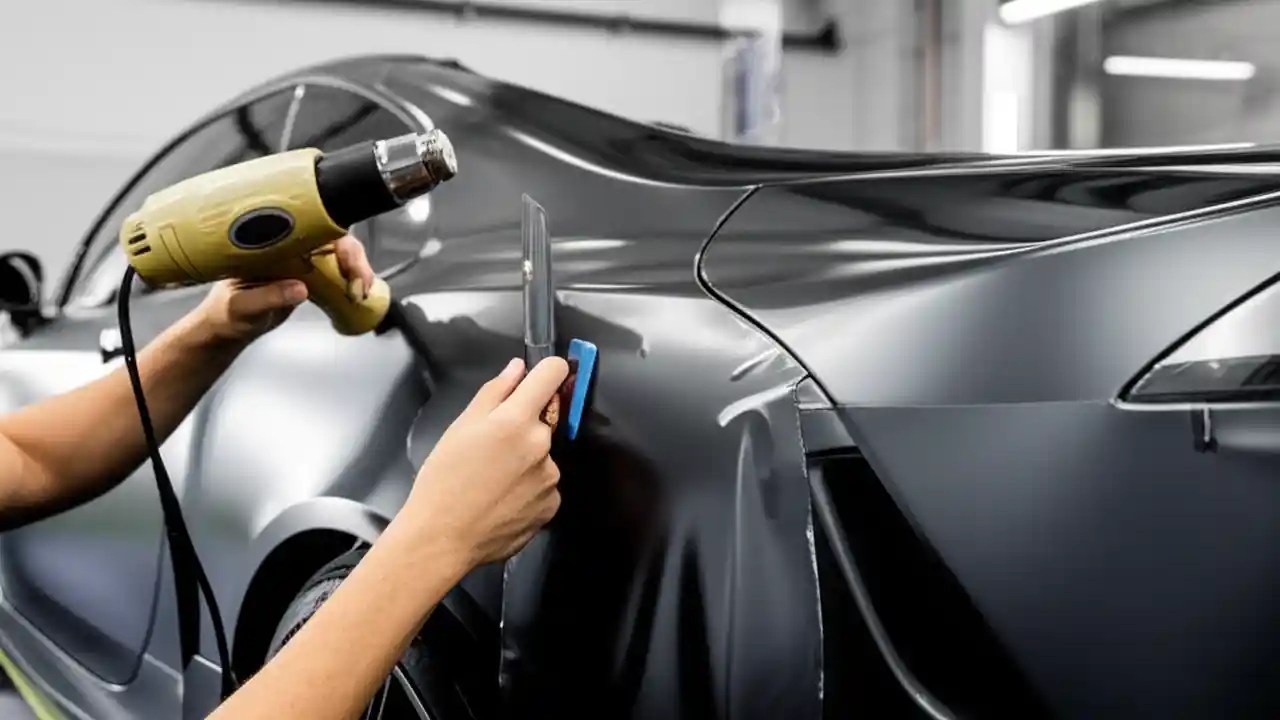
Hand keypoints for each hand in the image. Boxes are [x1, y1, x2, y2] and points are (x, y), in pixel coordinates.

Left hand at [192, 235, 374, 343]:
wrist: (229, 326)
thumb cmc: (226, 313)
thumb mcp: (241, 308)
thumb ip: (267, 297)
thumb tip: (301, 289)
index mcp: (267, 242)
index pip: (305, 223)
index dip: (330, 234)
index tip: (343, 256)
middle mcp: (287, 245)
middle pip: (330, 235)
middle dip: (351, 255)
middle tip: (359, 283)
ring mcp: (300, 259)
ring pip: (339, 253)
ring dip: (356, 269)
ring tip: (360, 293)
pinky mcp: (310, 275)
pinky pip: (337, 271)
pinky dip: (351, 281)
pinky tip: (357, 294)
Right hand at [404, 356, 569, 567]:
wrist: (442, 537)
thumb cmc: (444, 481)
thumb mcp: (461, 426)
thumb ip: (495, 391)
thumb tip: (519, 369)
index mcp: (516, 419)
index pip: (553, 374)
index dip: (548, 371)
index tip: (543, 377)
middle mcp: (541, 445)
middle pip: (544, 420)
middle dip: (525, 427)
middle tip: (493, 448)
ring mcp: (550, 477)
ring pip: (544, 455)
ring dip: (527, 460)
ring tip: (494, 480)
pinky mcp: (552, 504)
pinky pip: (545, 485)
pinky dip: (529, 489)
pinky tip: (503, 498)